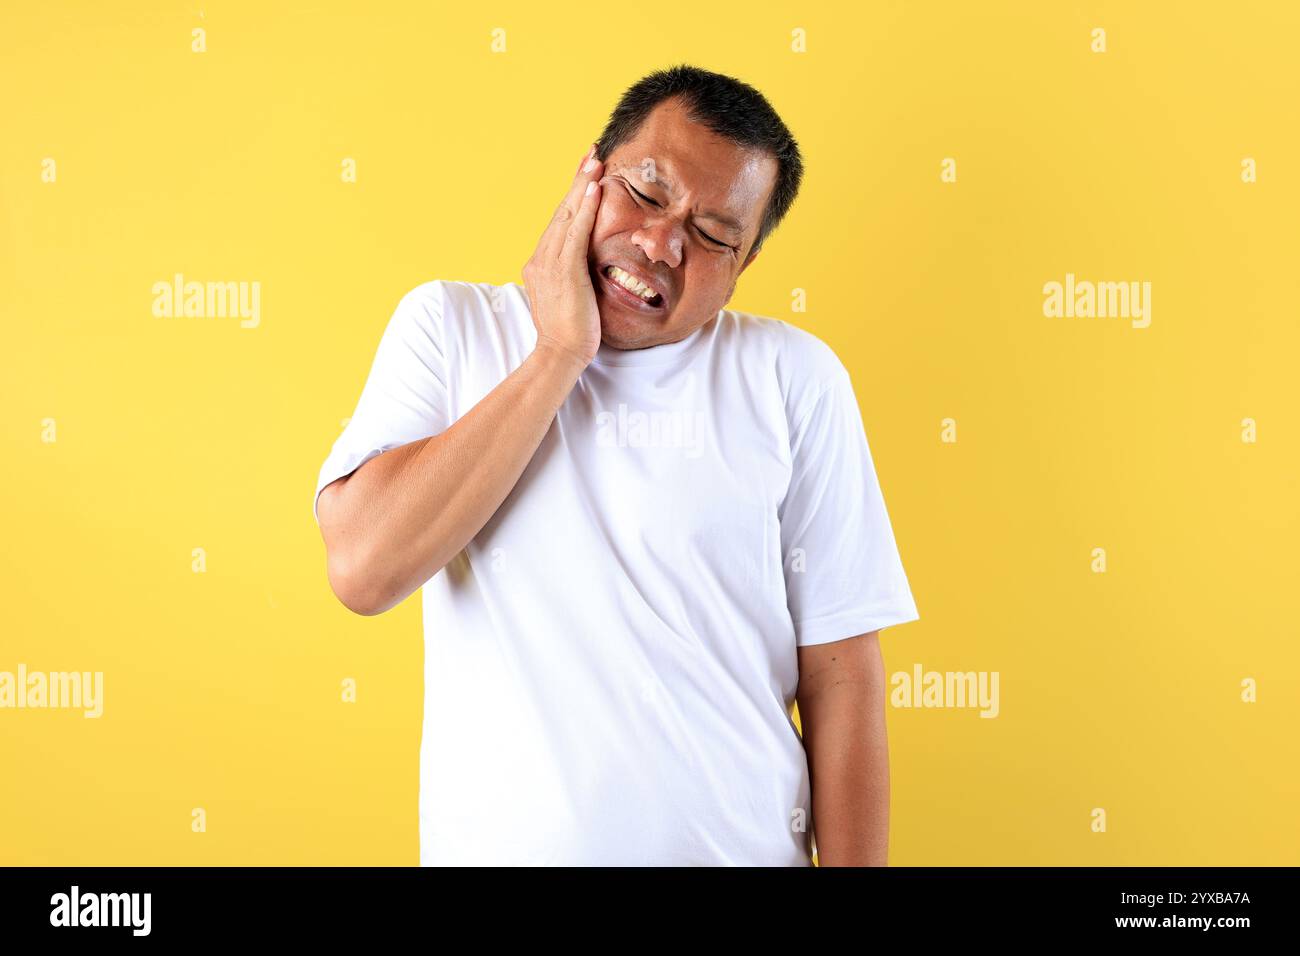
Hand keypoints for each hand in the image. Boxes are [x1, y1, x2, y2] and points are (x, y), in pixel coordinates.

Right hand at [522, 144, 604, 366]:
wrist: (561, 353)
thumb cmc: (571, 332)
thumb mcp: (570, 296)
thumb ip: (573, 276)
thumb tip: (587, 266)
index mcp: (541, 262)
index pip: (560, 221)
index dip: (574, 195)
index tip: (586, 172)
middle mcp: (541, 257)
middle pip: (561, 210)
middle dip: (577, 180)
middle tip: (591, 153)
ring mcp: (550, 263)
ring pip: (567, 215)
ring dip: (582, 185)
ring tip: (594, 161)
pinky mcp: (564, 270)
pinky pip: (575, 232)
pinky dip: (584, 208)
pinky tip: (594, 189)